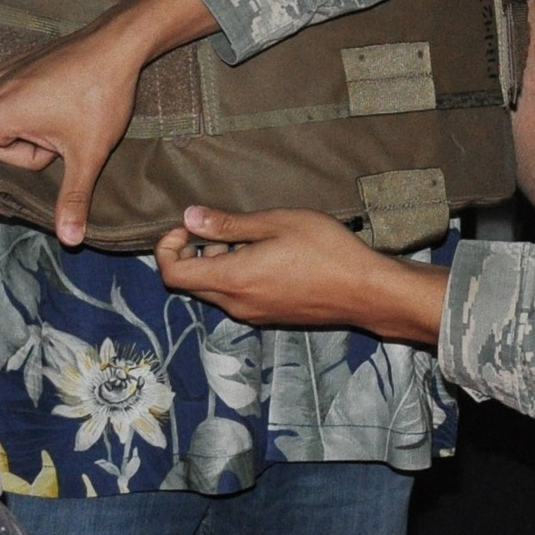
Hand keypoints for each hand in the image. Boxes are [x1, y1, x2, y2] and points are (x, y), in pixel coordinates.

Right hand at [0, 19, 139, 245]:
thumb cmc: (101, 94)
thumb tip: (70, 239)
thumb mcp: (87, 153)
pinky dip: (17, 124)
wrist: (116, 45)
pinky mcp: (7, 71)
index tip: (12, 206)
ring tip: (55, 138)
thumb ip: (73, 198)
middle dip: (0, 169)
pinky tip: (52, 120)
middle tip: (42, 169)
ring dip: (15, 146)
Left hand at [156, 206, 449, 342]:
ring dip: (217, 264)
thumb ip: (228, 224)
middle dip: (192, 253)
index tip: (187, 225)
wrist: (366, 291)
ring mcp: (254, 314)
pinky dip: (236, 276)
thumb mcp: (277, 223)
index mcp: (232, 280)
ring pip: (215, 290)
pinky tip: (267, 255)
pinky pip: (238, 297)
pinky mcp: (271, 317)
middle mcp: (236, 304)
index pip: (172, 273)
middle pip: (190, 283)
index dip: (167, 246)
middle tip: (217, 227)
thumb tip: (189, 217)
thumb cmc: (326, 251)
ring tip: (249, 237)